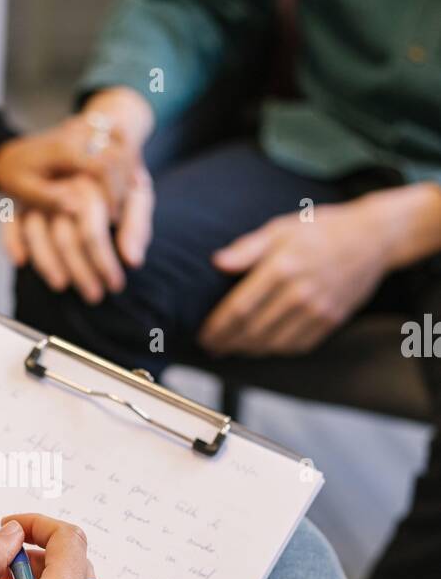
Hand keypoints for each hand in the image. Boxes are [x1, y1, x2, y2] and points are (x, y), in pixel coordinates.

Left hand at [0, 85, 152, 220]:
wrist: (12, 155)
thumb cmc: (16, 176)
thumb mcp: (22, 190)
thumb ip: (47, 198)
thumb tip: (75, 208)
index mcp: (63, 150)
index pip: (103, 166)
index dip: (113, 193)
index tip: (112, 217)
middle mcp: (77, 133)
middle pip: (120, 152)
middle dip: (125, 183)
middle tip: (119, 210)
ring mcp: (85, 127)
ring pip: (124, 139)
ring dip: (129, 169)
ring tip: (122, 198)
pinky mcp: (90, 129)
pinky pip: (120, 137)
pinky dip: (126, 159)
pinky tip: (122, 184)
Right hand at [3, 167, 153, 303]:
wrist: (94, 148)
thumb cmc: (117, 180)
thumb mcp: (136, 193)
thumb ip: (137, 224)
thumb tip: (133, 261)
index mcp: (90, 183)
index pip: (91, 231)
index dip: (103, 261)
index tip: (115, 284)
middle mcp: (60, 187)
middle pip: (64, 237)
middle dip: (80, 271)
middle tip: (95, 296)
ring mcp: (38, 194)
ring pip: (35, 233)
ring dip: (47, 265)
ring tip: (62, 287)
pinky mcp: (21, 202)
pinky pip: (10, 223)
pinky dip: (12, 242)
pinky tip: (21, 263)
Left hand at [199, 198, 391, 355]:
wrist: (373, 237)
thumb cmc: (321, 229)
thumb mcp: (281, 227)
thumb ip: (247, 248)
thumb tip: (217, 262)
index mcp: (282, 267)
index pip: (240, 308)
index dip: (218, 328)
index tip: (204, 336)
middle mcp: (300, 292)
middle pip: (253, 331)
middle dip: (228, 343)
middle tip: (212, 346)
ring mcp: (318, 309)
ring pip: (274, 344)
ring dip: (249, 350)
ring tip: (233, 348)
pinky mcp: (332, 320)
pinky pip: (298, 345)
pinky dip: (276, 350)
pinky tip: (263, 346)